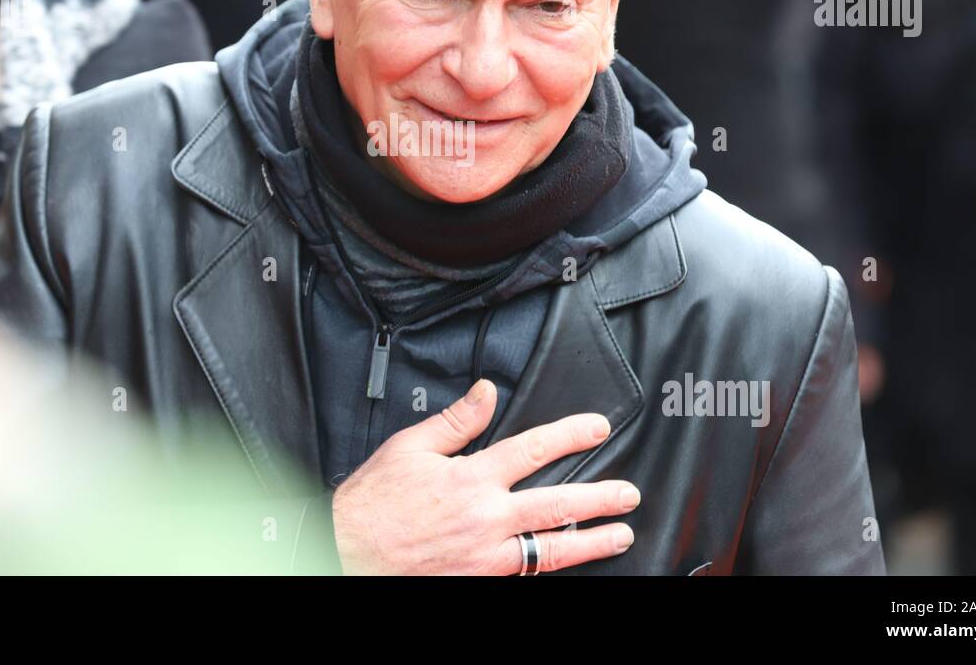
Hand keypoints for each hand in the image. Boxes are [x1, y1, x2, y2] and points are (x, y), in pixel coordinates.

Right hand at [330, 378, 639, 574]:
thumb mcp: (410, 448)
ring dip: (591, 542)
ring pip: (551, 550)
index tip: (597, 428)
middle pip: (557, 505)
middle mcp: (486, 519)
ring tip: (620, 536)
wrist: (348, 552)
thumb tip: (486, 393)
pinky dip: (550, 570)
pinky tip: (568, 564)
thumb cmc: (373, 503)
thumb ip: (456, 422)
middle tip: (628, 493)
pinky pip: (525, 576)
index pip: (533, 449)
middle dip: (600, 498)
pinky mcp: (479, 581)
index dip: (571, 436)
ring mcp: (485, 557)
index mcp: (471, 479)